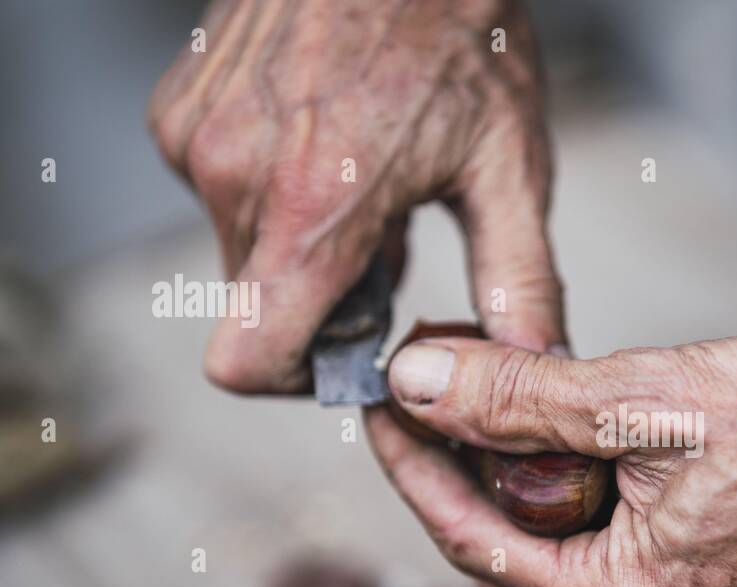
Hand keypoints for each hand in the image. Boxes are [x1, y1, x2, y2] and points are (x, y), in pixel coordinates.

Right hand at [149, 0, 559, 392]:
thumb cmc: (461, 29)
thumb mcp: (508, 165)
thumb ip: (518, 282)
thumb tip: (534, 366)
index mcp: (315, 208)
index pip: (247, 360)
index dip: (298, 379)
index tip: (352, 354)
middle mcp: (234, 176)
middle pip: (255, 310)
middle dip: (322, 303)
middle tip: (392, 245)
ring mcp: (196, 138)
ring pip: (240, 251)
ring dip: (301, 245)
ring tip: (367, 181)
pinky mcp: (179, 110)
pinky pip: (220, 192)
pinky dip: (272, 194)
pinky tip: (330, 146)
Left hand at [365, 334, 736, 586]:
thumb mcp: (650, 399)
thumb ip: (523, 399)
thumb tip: (417, 383)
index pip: (475, 543)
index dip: (417, 469)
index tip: (383, 408)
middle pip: (512, 566)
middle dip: (463, 484)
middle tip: (431, 407)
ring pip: (563, 570)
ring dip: (522, 500)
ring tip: (496, 420)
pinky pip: (615, 572)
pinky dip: (580, 517)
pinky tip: (575, 459)